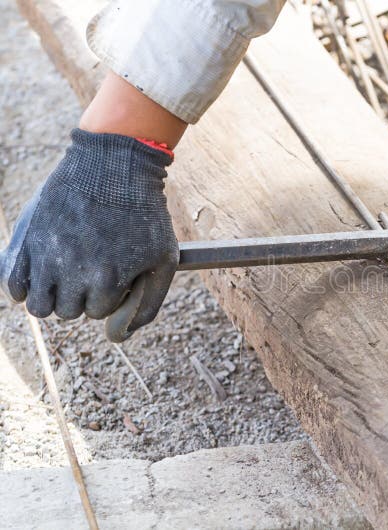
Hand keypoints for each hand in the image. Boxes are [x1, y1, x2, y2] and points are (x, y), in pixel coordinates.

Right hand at [0, 129, 177, 340]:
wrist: (113, 165)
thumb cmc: (144, 214)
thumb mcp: (163, 260)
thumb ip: (147, 305)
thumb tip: (119, 337)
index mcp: (106, 279)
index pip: (98, 313)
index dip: (109, 293)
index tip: (116, 268)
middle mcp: (70, 272)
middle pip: (68, 312)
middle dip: (83, 295)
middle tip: (94, 264)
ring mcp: (43, 255)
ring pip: (39, 307)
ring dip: (55, 294)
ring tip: (70, 270)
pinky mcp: (23, 240)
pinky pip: (12, 286)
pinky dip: (25, 283)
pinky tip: (44, 268)